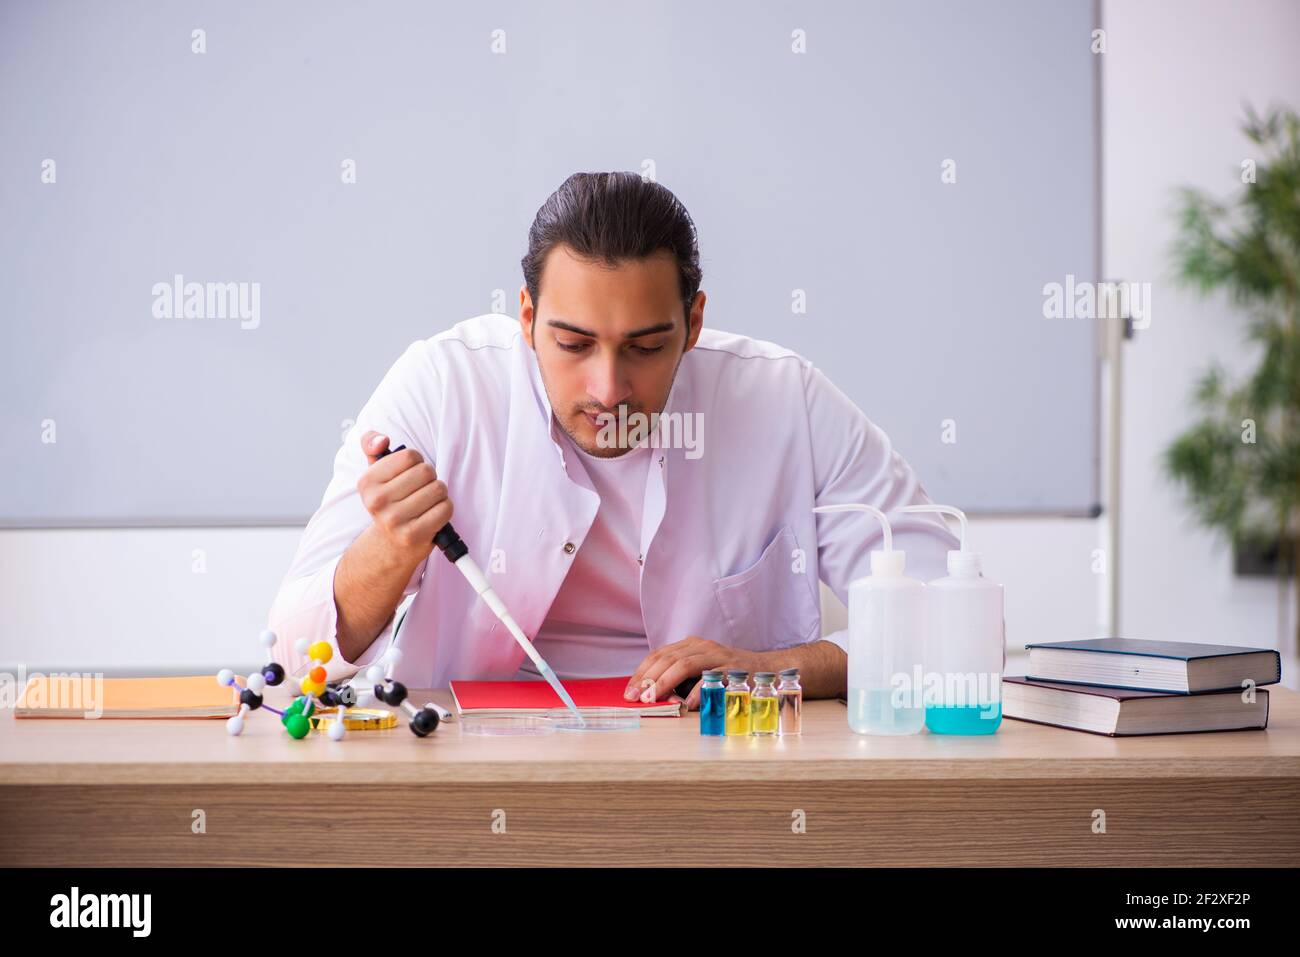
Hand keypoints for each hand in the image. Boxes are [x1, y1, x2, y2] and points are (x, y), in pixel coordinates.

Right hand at [355, 431, 451, 564]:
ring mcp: (394, 520)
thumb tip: (382, 440)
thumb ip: (371, 445)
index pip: (410, 456)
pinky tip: (433, 514)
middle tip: (421, 490)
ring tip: (427, 502)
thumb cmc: (389, 502)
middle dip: (431, 478)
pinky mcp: (413, 535)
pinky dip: (445, 509)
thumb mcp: (375, 473)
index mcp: (367, 482)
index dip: (418, 462)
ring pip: (438, 489)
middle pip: (426, 471)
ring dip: (439, 494)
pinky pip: (445, 508)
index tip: (410, 474)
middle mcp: (377, 502)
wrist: (390, 544)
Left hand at [624, 636, 756, 711]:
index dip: (642, 672)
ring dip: (666, 683)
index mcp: (691, 645)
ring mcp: (719, 656)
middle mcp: (703, 647)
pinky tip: (686, 704)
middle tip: (636, 697)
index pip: (659, 654)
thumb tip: (653, 695)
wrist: (769, 669)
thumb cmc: (730, 674)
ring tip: (654, 699)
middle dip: (649, 678)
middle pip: (668, 658)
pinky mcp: (734, 669)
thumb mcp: (702, 671)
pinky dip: (697, 691)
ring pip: (685, 664)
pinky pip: (711, 678)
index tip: (629, 691)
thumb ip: (680, 679)